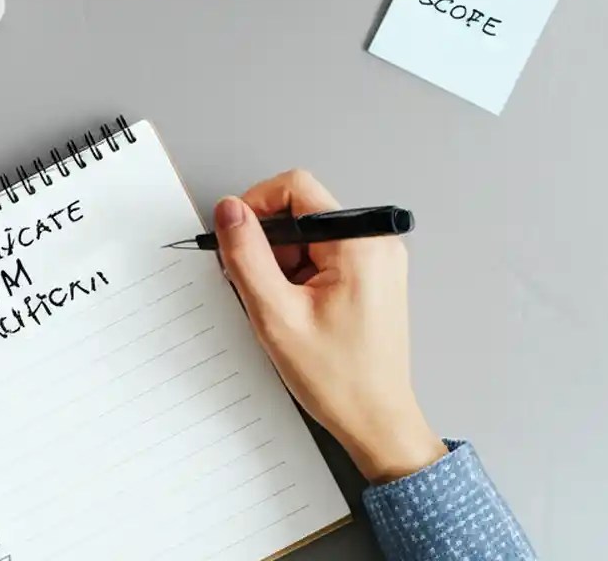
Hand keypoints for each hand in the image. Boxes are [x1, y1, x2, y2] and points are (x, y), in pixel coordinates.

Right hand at [214, 170, 445, 483]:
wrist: (376, 420)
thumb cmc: (338, 379)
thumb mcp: (275, 315)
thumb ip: (247, 255)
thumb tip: (229, 210)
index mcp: (360, 245)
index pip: (296, 188)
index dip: (256, 205)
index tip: (236, 237)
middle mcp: (377, 243)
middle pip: (301, 212)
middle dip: (269, 244)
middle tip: (261, 288)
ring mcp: (378, 259)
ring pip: (309, 236)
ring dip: (283, 263)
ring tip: (284, 308)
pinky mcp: (372, 275)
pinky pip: (323, 255)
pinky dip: (299, 275)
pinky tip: (297, 310)